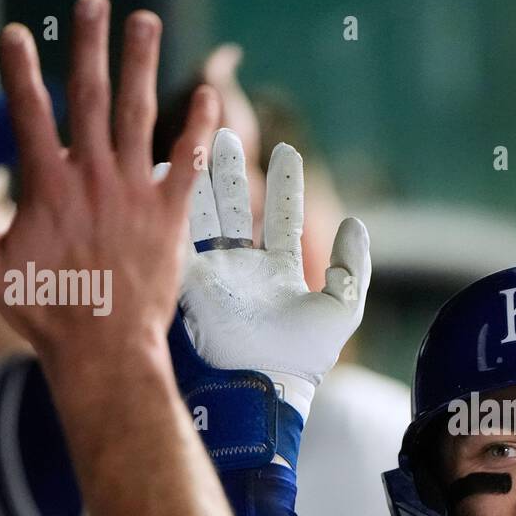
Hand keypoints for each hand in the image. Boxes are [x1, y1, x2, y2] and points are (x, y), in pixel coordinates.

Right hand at [0, 0, 218, 371]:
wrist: (105, 349)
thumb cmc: (47, 312)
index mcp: (47, 187)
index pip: (30, 114)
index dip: (21, 71)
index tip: (16, 34)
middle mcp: (93, 180)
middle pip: (89, 98)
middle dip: (90, 47)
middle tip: (94, 3)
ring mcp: (134, 194)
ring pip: (137, 116)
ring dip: (141, 66)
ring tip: (145, 22)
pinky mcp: (169, 215)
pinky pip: (186, 163)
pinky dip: (198, 129)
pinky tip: (209, 95)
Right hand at [172, 127, 368, 421]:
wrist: (261, 383)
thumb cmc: (303, 355)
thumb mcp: (342, 308)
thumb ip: (353, 267)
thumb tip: (356, 222)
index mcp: (279, 272)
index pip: (281, 217)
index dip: (284, 184)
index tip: (286, 149)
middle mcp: (243, 269)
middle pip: (233, 208)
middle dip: (228, 171)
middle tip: (224, 132)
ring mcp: (212, 274)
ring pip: (200, 215)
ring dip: (198, 179)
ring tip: (194, 140)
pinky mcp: (186, 282)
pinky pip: (175, 239)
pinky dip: (167, 208)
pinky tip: (158, 176)